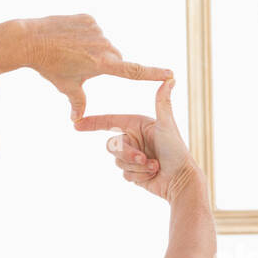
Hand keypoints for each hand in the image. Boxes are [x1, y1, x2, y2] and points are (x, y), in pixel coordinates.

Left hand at [21, 14, 171, 120]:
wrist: (30, 40)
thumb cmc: (49, 67)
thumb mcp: (66, 87)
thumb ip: (78, 104)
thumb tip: (77, 121)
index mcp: (103, 65)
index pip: (134, 71)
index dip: (153, 74)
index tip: (171, 73)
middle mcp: (104, 46)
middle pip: (115, 58)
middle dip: (105, 64)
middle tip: (81, 66)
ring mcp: (96, 30)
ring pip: (104, 43)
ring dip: (94, 49)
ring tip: (70, 51)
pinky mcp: (87, 18)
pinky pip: (93, 29)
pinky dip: (85, 35)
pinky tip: (68, 38)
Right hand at [73, 77, 198, 200]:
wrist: (180, 180)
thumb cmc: (176, 151)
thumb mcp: (167, 125)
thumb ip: (163, 103)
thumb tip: (171, 78)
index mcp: (137, 124)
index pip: (110, 121)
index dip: (93, 122)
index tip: (76, 123)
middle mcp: (133, 139)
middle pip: (112, 146)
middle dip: (128, 154)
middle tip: (144, 158)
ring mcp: (132, 156)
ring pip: (118, 162)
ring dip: (137, 166)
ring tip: (154, 166)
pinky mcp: (133, 172)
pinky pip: (125, 174)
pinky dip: (139, 176)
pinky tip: (153, 174)